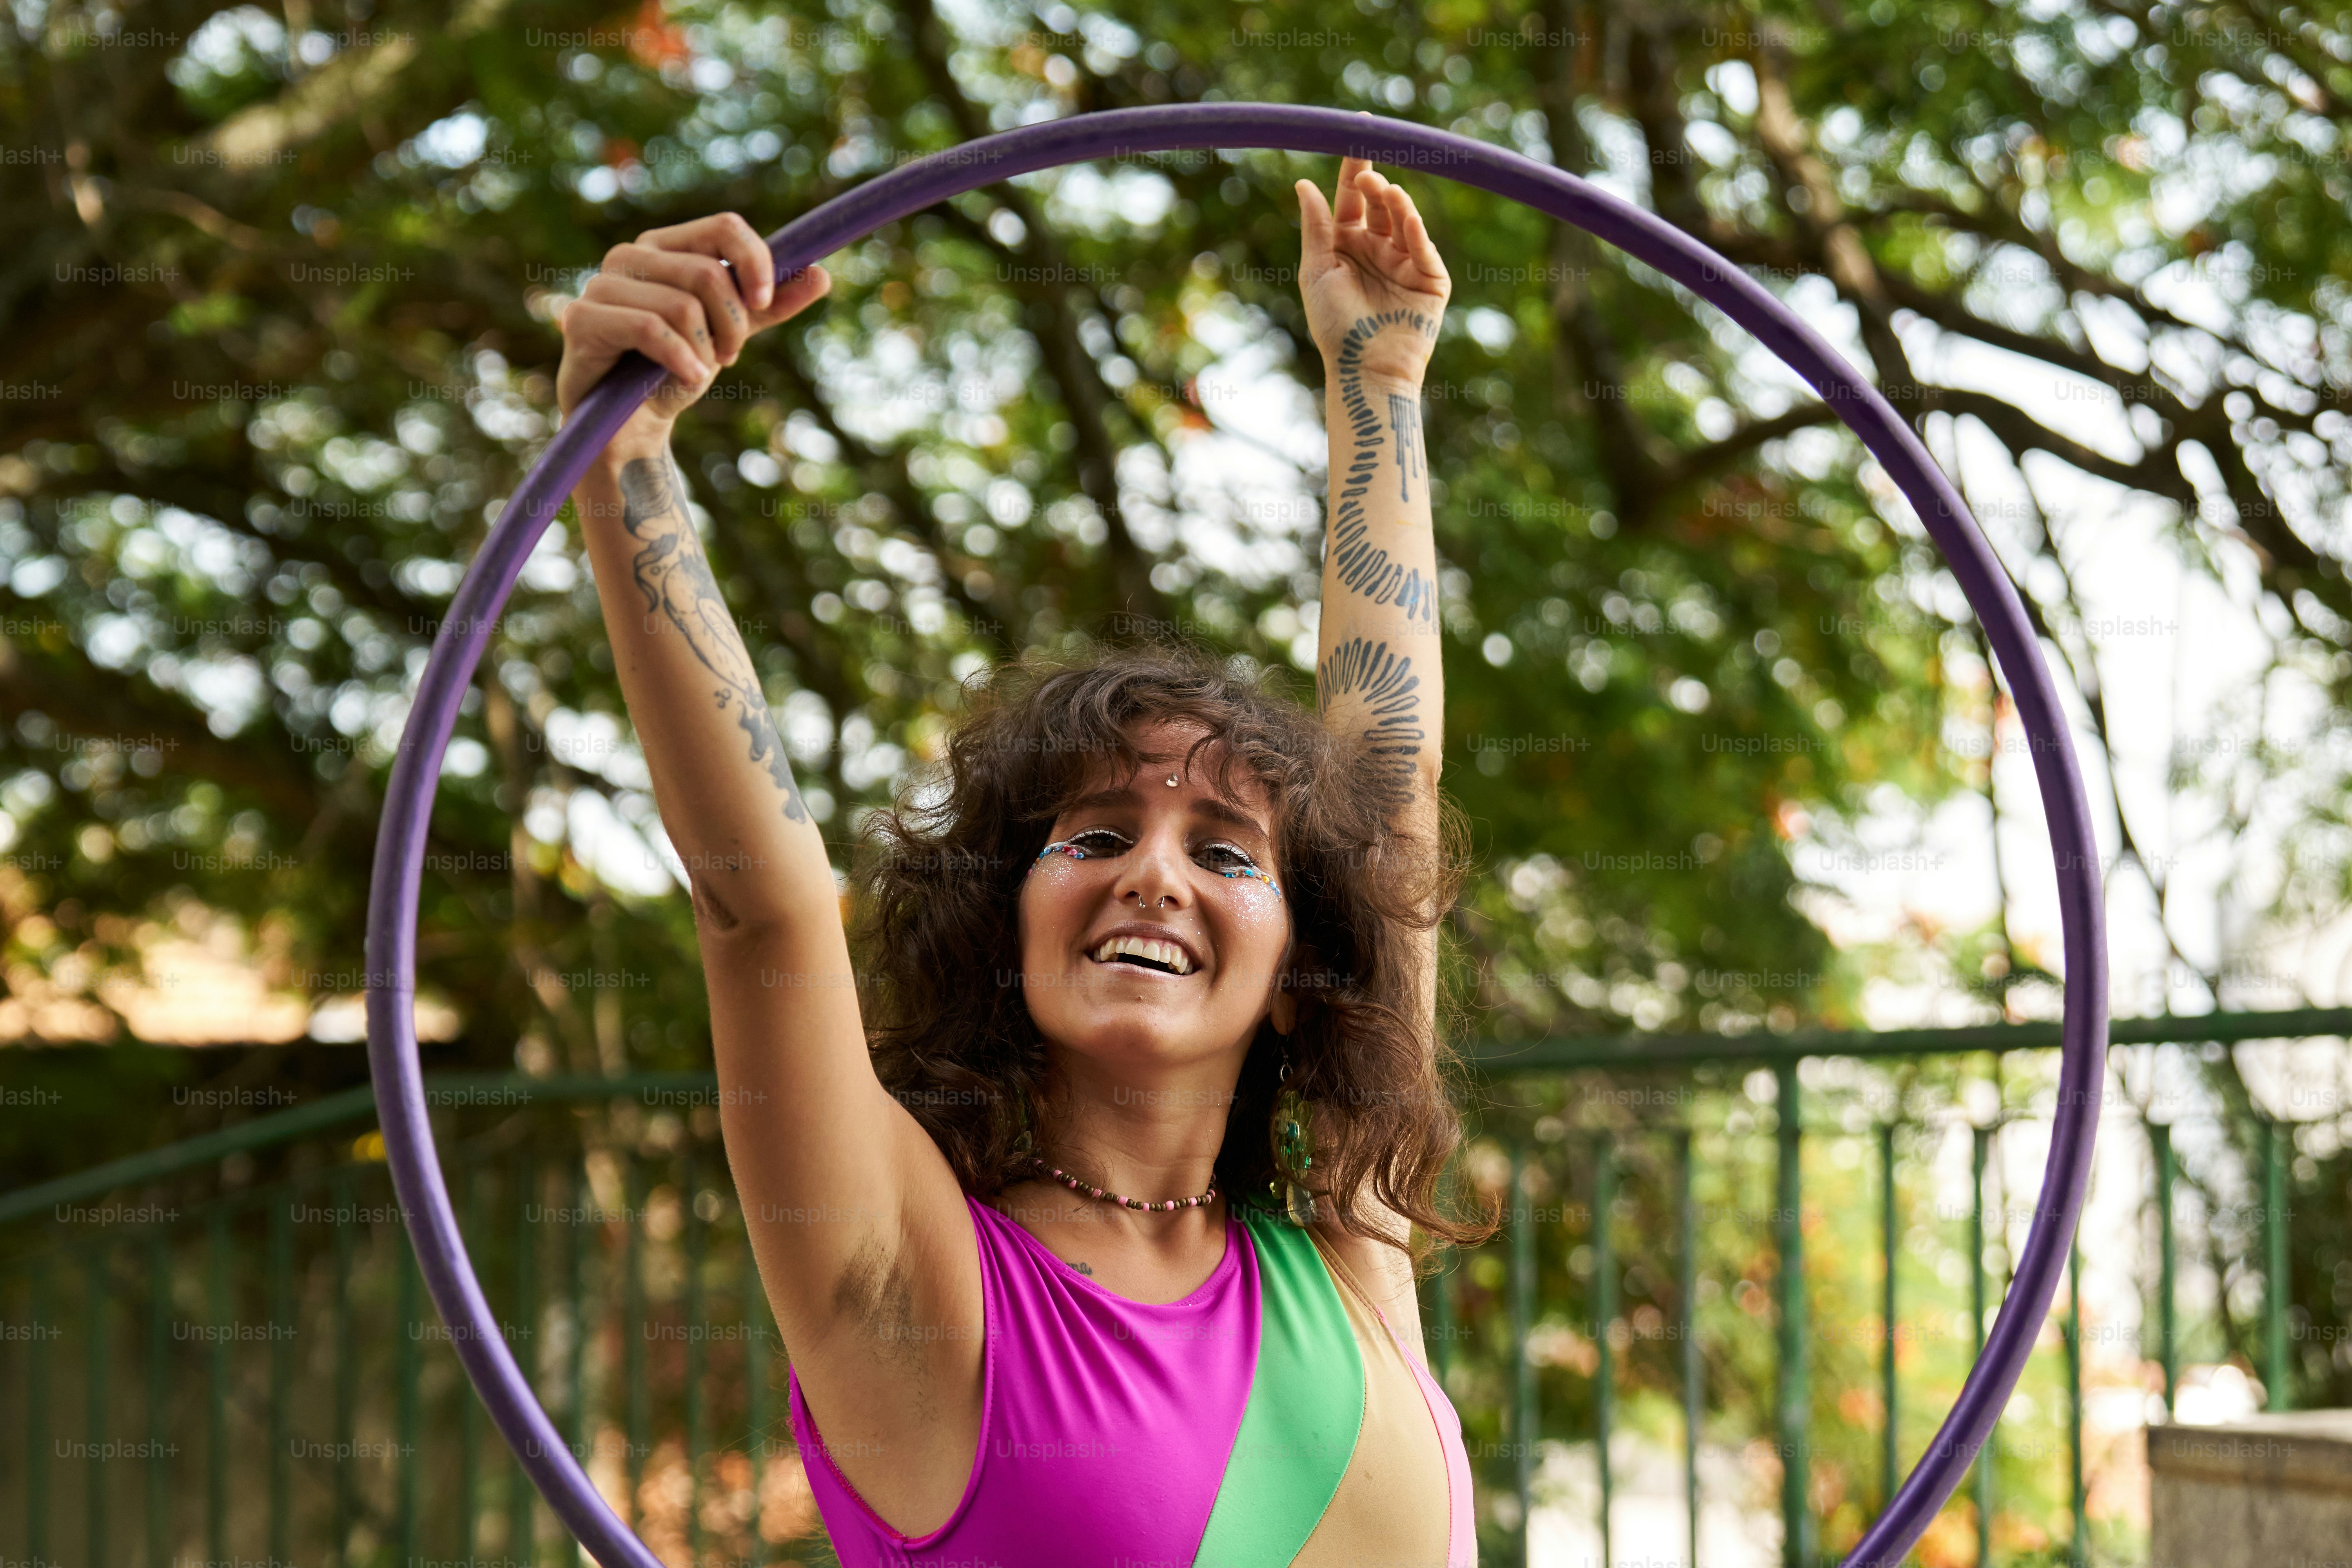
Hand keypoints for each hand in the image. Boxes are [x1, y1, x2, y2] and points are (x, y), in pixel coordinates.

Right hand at [556, 212, 831, 453]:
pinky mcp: (582, 319)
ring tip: (697, 369)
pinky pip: (651, 329)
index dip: (756, 262)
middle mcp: (630, 255)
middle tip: (728, 355)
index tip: (765, 302)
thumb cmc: (675, 369)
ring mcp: (600, 284)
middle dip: (732, 324)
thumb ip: (768, 304)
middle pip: (708, 272)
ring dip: (705, 349)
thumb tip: (821, 275)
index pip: (724, 226)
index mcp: (666, 246)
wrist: (631, 424)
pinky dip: (680, 360)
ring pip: (682, 305)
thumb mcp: (731, 333)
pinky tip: (687, 379)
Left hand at [1294, 155, 1448, 389]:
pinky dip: (1413, 228)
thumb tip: (1303, 182)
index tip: (1355, 129)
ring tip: (1383, 187)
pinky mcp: (1430, 279)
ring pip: (1402, 219)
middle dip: (1373, 182)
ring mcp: (1406, 262)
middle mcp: (1377, 248)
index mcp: (1347, 245)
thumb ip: (1316, 226)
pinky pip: (1422, 247)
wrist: (1363, 368)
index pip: (1352, 197)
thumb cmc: (1335, 326)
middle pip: (1378, 202)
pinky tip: (1404, 212)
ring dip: (1394, 200)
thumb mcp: (1317, 270)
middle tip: (1365, 171)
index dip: (1353, 165)